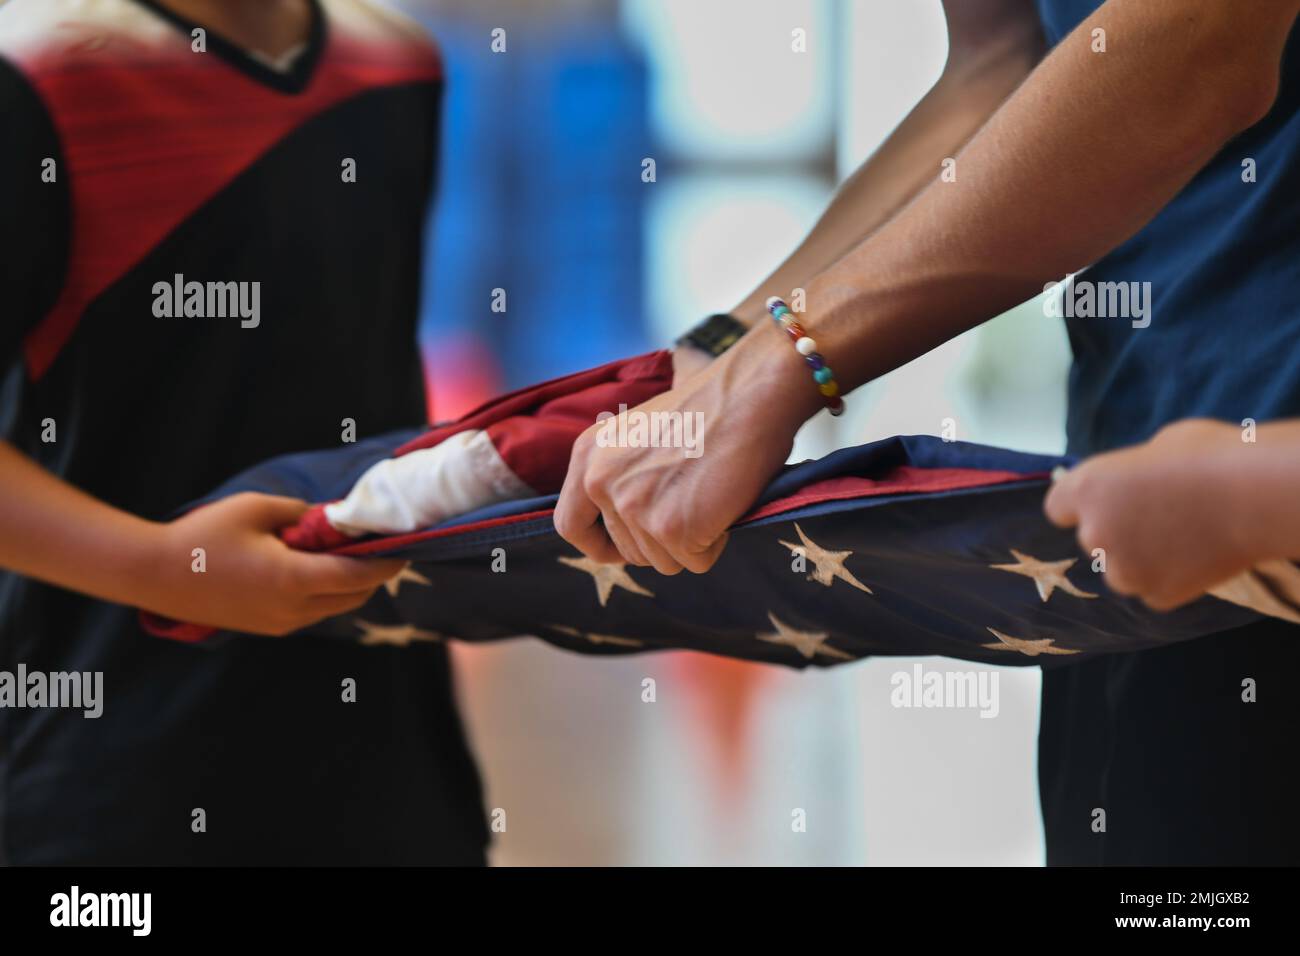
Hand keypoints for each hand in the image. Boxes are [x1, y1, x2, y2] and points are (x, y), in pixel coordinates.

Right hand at [138, 493, 405, 634]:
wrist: (154, 574)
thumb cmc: (204, 536)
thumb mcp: (257, 508)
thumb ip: (302, 513)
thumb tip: (331, 520)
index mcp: (293, 580)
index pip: (357, 577)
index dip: (385, 564)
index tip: (405, 548)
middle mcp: (292, 609)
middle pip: (353, 598)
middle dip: (373, 576)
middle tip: (380, 549)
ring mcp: (279, 624)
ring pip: (334, 609)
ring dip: (349, 587)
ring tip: (349, 556)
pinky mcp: (267, 628)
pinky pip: (311, 613)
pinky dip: (325, 595)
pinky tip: (318, 570)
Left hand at [557, 335, 817, 573]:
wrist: (749, 392)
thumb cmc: (709, 410)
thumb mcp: (639, 435)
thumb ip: (620, 474)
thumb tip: (625, 525)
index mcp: (588, 454)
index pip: (570, 524)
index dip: (600, 545)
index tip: (623, 550)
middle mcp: (599, 481)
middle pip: (627, 552)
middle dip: (664, 540)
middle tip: (695, 501)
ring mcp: (633, 506)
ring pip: (663, 561)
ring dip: (693, 541)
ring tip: (710, 495)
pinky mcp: (671, 527)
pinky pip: (696, 562)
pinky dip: (717, 542)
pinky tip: (724, 503)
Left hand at [1044, 419, 1255, 609]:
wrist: (1255, 497)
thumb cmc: (1210, 457)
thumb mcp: (1157, 447)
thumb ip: (1131, 472)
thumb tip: (1132, 481)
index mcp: (1087, 489)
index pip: (1059, 508)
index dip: (1081, 506)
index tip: (1102, 504)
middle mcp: (1095, 533)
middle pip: (1093, 538)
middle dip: (1118, 531)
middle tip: (1159, 516)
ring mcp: (1125, 569)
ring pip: (1122, 570)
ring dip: (1141, 559)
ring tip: (1182, 537)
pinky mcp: (1157, 595)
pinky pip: (1153, 590)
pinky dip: (1170, 578)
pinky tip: (1196, 556)